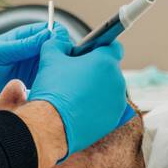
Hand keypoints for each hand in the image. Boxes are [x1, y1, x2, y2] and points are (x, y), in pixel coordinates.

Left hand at [0, 21, 60, 109]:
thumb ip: (23, 44)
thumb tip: (48, 33)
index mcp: (22, 36)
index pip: (47, 29)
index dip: (57, 34)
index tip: (61, 43)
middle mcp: (29, 50)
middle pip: (53, 46)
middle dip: (60, 51)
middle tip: (62, 60)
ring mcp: (31, 66)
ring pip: (52, 62)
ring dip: (57, 66)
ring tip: (58, 73)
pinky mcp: (31, 81)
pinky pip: (46, 78)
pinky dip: (51, 80)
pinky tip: (51, 83)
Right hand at [28, 38, 127, 159]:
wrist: (50, 125)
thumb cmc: (52, 90)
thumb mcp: (50, 58)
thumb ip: (58, 43)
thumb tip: (61, 41)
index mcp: (105, 61)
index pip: (114, 47)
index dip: (101, 48)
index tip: (90, 53)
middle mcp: (117, 80)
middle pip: (110, 69)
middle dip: (96, 71)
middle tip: (77, 76)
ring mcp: (117, 101)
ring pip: (110, 89)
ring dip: (98, 90)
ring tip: (77, 95)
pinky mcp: (114, 119)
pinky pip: (109, 107)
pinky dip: (98, 107)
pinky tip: (82, 109)